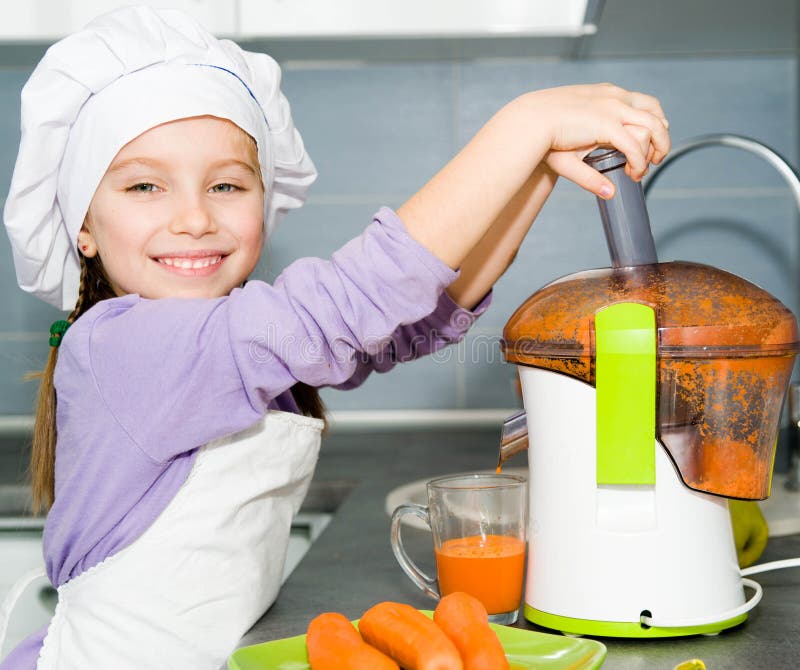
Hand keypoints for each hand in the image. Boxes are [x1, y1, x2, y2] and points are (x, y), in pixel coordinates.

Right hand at [520, 83, 669, 197]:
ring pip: (653, 127)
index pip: (644, 103)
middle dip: (661, 138)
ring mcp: (613, 109)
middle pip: (655, 113)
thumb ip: (593, 166)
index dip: (653, 124)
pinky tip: (633, 172)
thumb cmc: (544, 135)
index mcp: (606, 95)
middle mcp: (614, 98)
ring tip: (643, 169)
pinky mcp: (608, 125)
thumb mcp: (576, 145)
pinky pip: (635, 145)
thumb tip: (609, 192)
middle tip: (655, 159)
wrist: (529, 124)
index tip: (647, 146)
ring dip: (655, 150)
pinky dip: (639, 161)